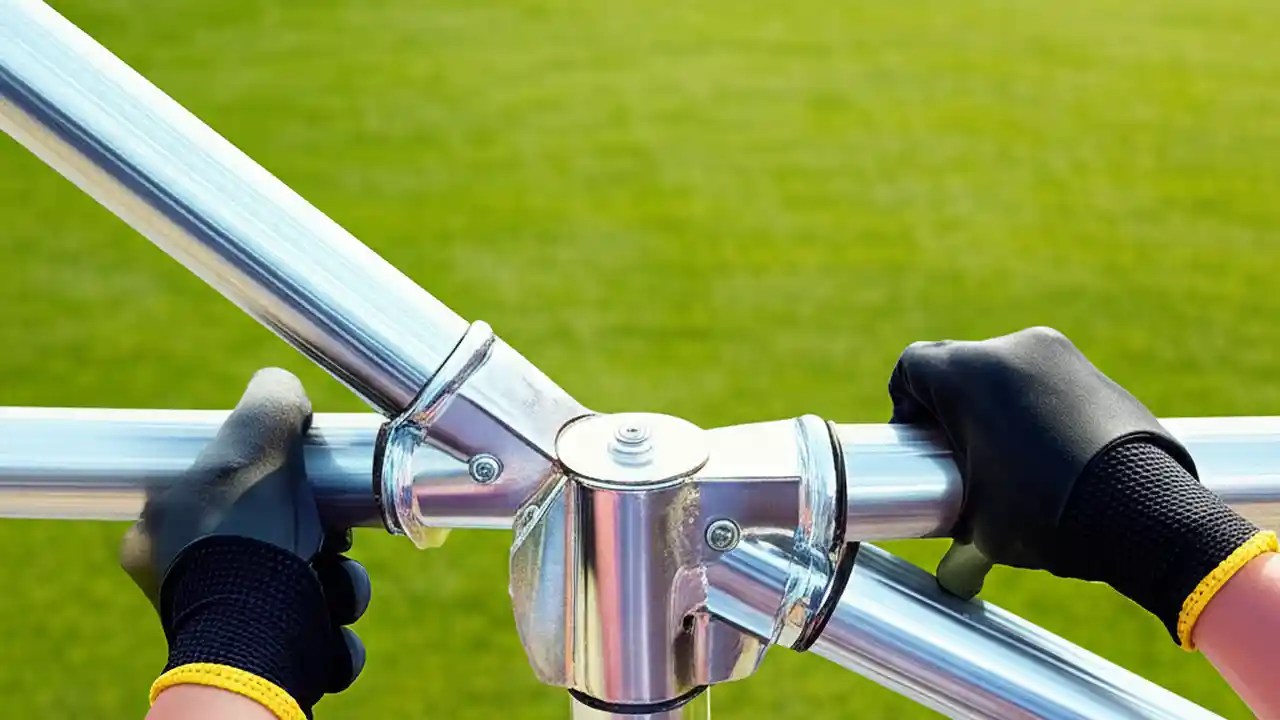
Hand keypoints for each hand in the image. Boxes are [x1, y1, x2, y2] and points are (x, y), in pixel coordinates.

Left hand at [121, 369, 368, 717]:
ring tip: (333, 586)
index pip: (229, 494)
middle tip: (332, 536)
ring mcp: (229, 624)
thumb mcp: (254, 440)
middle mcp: (192, 583)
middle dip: (321, 536)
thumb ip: (269, 401)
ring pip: (304, 584)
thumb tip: (281, 387)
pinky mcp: (266, 659)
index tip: (309, 487)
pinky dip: (331, 632)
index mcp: (165, 537)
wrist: (259, 636)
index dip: (279, 484)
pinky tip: (330, 626)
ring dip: (337, 583)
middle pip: (277, 538)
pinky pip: (314, 633)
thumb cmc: (246, 538)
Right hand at [888, 327, 1272, 647]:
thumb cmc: (1045, 515)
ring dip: (995, 405)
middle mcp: (1010, 348)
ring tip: (1008, 458)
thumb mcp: (973, 515)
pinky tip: (1046, 452)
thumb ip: (949, 495)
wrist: (1141, 515)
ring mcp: (1058, 354)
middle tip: (961, 454)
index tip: (920, 442)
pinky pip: (1045, 381)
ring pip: (1004, 372)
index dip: (905, 405)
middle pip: (959, 366)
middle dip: (952, 407)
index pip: (912, 366)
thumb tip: (951, 525)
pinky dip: (1035, 407)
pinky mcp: (1093, 370)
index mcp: (967, 373)